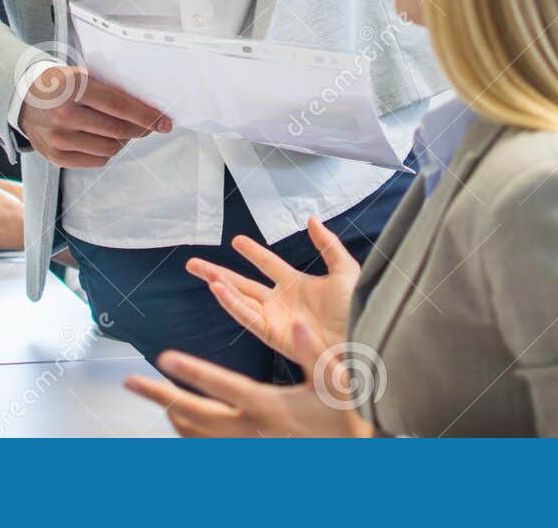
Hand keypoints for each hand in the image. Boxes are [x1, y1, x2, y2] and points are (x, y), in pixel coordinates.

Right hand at [17, 65, 170, 168]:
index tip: (164, 122)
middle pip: (117, 130)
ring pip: (109, 148)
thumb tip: (147, 109)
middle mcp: (64, 115)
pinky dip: (107, 151)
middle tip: (150, 127)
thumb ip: (109, 91)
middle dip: (140, 130)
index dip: (146, 116)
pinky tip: (104, 140)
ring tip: (121, 131)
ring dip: (123, 141)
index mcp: (73, 88)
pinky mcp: (56, 156)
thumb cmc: (59, 84)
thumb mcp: (82, 76)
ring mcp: (58, 138)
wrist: (22, 98)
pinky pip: (96, 160)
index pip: (119, 106)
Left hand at [124, 327, 373, 437]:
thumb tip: (297, 324)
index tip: (165, 358)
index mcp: (268, 406)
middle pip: (193, 413)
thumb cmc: (345, 419)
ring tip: (152, 395)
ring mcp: (247, 447)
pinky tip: (181, 421)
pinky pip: (209, 447)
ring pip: (196, 434)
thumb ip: (314, 352)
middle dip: (159, 396)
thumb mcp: (336, 382)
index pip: (221, 385)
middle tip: (130, 382)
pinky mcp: (249, 455)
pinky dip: (189, 433)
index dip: (191, 371)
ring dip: (171, 413)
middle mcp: (250, 430)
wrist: (352, 458)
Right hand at [186, 216, 357, 368]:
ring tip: (200, 272)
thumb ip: (328, 245)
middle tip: (193, 263)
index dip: (253, 252)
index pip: (268, 265)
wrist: (364, 339)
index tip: (236, 240)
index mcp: (299, 286)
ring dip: (220, 285)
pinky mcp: (275, 336)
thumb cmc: (360, 310)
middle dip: (218, 272)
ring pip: (240, 300)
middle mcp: (282, 303)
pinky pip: (248, 318)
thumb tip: (312, 220)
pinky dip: (232, 304)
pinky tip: (217, 289)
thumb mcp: (345, 270)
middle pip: (243, 283)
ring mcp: (276, 319)